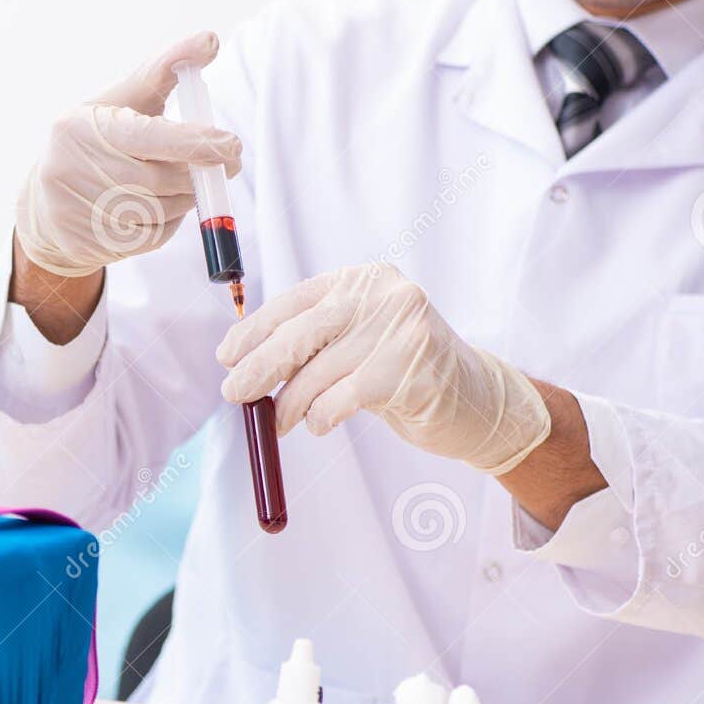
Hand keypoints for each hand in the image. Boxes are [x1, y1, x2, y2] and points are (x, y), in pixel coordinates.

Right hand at [14, 32, 242, 277]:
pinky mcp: (89, 244)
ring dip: (187, 197)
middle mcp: (72, 170)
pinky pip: (152, 237)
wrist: (47, 202)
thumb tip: (209, 40)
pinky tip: (160, 206)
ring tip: (186, 181)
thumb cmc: (97, 139)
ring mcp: (78, 211)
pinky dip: (169, 222)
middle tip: (225, 162)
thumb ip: (163, 70)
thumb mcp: (121, 100)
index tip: (231, 145)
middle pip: (159, 179)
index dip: (194, 142)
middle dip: (199, 172)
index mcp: (79, 127)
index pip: (147, 137)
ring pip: (160, 210)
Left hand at [215, 263, 551, 474]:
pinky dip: (320, 416)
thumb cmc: (402, 372)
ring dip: (289, 405)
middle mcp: (381, 296)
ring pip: (316, 373)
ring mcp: (399, 330)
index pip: (294, 301)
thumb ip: (313, 342)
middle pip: (299, 333)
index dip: (254, 330)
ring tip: (282, 423)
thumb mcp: (357, 343)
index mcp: (362, 280)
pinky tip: (321, 423)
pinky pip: (340, 399)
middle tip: (233, 394)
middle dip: (258, 367)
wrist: (477, 401)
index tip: (226, 356)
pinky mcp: (409, 371)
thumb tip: (243, 362)